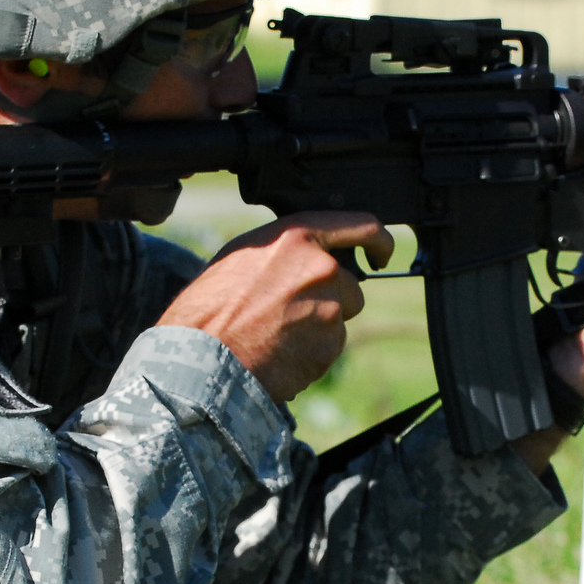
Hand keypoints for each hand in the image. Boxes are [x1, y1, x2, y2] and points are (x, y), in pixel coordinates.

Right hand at [158, 211, 394, 401]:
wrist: (202, 357)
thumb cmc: (211, 306)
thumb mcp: (246, 255)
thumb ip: (288, 250)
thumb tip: (312, 253)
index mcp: (298, 237)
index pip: (363, 226)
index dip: (379, 241)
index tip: (381, 254)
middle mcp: (322, 268)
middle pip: (351, 285)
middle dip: (330, 299)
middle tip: (288, 313)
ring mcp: (330, 308)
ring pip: (340, 318)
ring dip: (319, 327)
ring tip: (275, 334)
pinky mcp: (330, 346)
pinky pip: (330, 348)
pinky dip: (312, 353)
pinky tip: (279, 353)